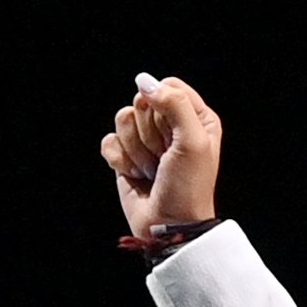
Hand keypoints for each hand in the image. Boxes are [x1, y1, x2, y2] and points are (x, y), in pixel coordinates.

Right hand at [103, 74, 222, 233]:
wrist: (168, 225)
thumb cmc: (188, 187)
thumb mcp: (192, 141)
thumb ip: (174, 103)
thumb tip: (144, 81)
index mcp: (196, 116)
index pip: (167, 86)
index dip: (163, 109)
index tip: (174, 137)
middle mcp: (172, 124)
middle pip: (142, 102)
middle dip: (149, 133)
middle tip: (164, 158)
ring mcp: (147, 139)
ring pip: (122, 119)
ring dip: (136, 150)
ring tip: (153, 170)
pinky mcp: (126, 154)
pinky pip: (109, 140)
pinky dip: (120, 161)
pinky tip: (137, 176)